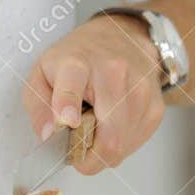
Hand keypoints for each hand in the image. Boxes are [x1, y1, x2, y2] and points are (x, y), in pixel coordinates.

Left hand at [22, 13, 166, 174]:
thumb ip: (38, 106)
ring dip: (103, 151)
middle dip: (88, 158)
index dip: (68, 105)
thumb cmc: (78, 58)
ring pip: (122, 146)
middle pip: (109, 134)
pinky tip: (111, 125)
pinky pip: (135, 144)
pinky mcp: (156, 106)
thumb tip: (48, 136)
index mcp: (77, 64)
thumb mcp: (43, 73)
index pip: (73, 85)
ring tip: (93, 129)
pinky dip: (120, 144)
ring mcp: (140, 91)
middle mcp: (114, 73)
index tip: (68, 120)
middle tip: (76, 153)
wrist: (123, 37)